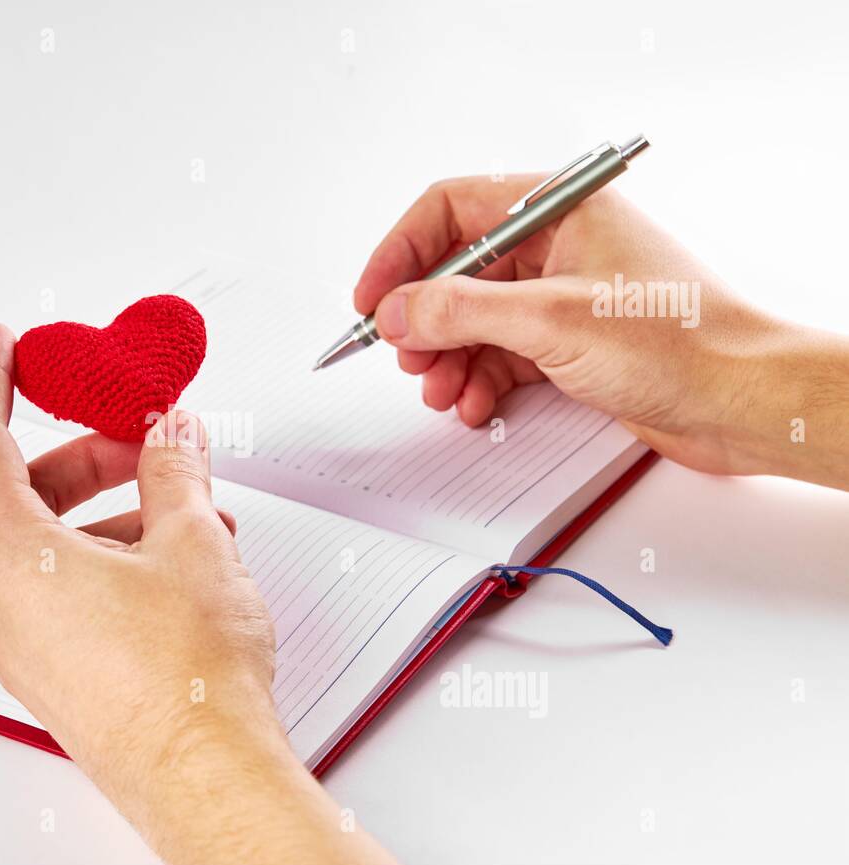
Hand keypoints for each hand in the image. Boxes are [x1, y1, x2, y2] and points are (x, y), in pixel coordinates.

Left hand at [0, 324, 394, 864]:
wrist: (208, 778)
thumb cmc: (189, 680)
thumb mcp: (193, 541)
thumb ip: (174, 471)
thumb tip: (170, 437)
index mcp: (12, 556)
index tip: (4, 347)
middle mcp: (2, 603)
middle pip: (27, 495)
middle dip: (91, 456)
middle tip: (147, 440)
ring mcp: (25, 646)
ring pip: (55, 548)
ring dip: (117, 515)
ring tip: (193, 513)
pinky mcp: (55, 676)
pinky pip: (68, 594)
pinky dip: (113, 561)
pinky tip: (179, 564)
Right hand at [355, 176, 848, 489]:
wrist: (743, 400)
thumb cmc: (680, 342)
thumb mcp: (549, 320)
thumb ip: (459, 311)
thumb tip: (396, 309)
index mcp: (559, 208)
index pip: (451, 209)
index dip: (400, 252)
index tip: (372, 299)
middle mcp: (558, 244)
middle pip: (457, 270)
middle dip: (425, 319)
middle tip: (407, 357)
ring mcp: (563, 295)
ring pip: (475, 318)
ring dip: (448, 358)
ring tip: (439, 390)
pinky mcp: (570, 342)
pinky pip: (502, 353)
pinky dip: (479, 379)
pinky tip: (474, 404)